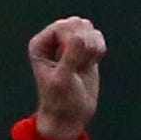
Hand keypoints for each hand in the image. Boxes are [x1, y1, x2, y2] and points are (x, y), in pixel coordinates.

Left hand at [27, 16, 104, 139]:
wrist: (70, 116)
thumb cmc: (60, 101)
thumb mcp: (63, 80)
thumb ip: (71, 57)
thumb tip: (80, 37)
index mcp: (40, 44)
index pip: (61, 27)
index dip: (73, 41)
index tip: (74, 61)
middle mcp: (53, 40)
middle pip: (76, 23)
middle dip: (84, 43)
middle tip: (82, 65)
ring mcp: (68, 42)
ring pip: (88, 28)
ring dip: (93, 46)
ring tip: (87, 65)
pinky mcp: (83, 48)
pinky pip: (97, 36)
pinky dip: (99, 49)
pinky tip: (92, 64)